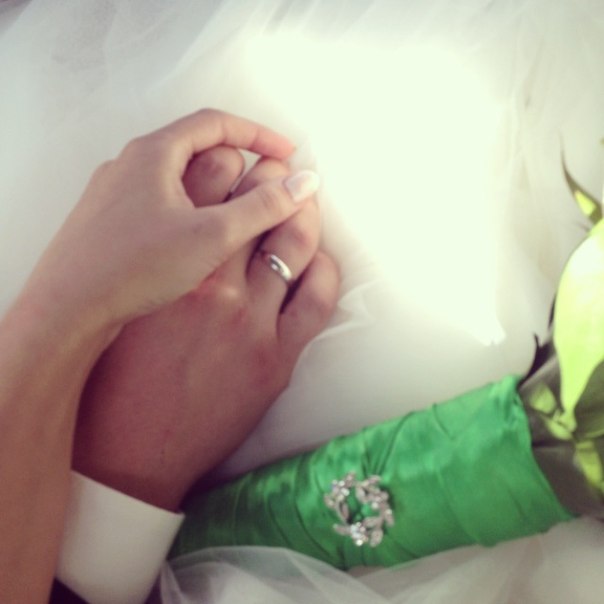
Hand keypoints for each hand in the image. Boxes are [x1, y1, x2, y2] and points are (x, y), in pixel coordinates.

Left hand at [20, 109, 318, 337]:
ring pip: (177, 177)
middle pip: (196, 147)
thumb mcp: (212, 236)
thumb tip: (304, 181)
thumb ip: (263, 208)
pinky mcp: (109, 220)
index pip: (216, 123)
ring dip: (212, 191)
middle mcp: (129, 163)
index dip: (259, 135)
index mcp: (153, 152)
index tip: (287, 154)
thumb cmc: (136, 266)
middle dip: (237, 164)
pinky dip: (188, 210)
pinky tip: (194, 242)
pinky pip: (158, 201)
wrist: (68, 308)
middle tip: (264, 189)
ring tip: (234, 220)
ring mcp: (115, 192)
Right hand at [72, 146, 338, 509]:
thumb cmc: (120, 382)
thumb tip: (197, 221)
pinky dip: (324, 270)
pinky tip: (318, 259)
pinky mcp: (278, 357)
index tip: (242, 155)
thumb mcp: (135, 308)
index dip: (231, 161)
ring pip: (293, 244)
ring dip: (304, 215)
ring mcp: (251, 322)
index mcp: (173, 269)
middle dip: (272, 178)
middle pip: (257, 206)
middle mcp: (214, 287)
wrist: (134, 452)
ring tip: (305, 203)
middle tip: (281, 170)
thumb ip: (168, 264)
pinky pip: (317, 298)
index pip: (210, 188)